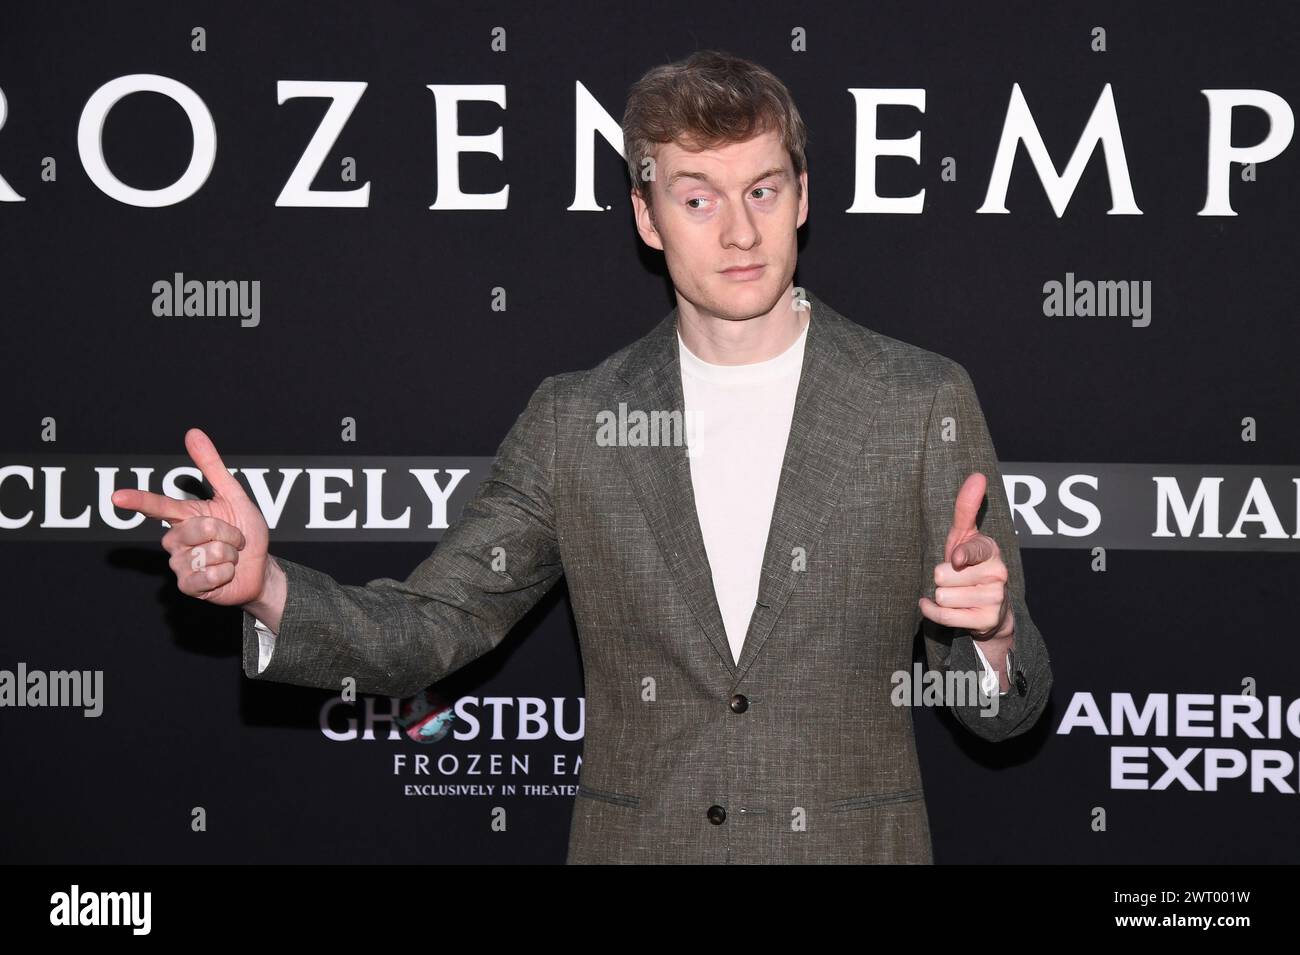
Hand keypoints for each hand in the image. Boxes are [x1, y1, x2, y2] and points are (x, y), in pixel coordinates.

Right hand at [111, 428, 269, 606]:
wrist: (260, 568)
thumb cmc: (246, 532)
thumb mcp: (234, 496)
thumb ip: (212, 467)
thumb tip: (192, 433)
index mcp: (183, 516)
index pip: (157, 506)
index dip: (138, 501)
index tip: (117, 497)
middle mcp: (176, 539)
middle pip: (200, 529)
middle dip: (229, 533)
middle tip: (235, 540)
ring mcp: (179, 564)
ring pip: (208, 553)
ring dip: (230, 554)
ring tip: (230, 557)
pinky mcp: (188, 586)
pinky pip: (208, 575)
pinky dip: (226, 573)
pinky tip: (225, 574)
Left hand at [918, 471, 1013, 639]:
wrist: (986, 610)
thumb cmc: (968, 565)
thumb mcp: (964, 536)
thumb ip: (966, 507)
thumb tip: (978, 475)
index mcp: (991, 550)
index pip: (975, 549)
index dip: (962, 555)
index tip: (957, 559)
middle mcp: (998, 573)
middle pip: (944, 576)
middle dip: (940, 579)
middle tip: (951, 579)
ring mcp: (995, 598)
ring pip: (944, 597)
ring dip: (939, 597)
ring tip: (952, 594)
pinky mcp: (987, 621)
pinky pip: (944, 616)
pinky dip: (932, 611)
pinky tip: (934, 605)